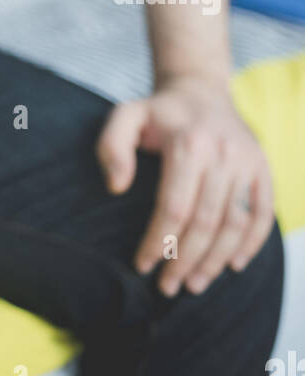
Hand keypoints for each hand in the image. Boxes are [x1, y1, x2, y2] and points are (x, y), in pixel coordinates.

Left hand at [95, 75, 273, 296]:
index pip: (174, 207)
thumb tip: (117, 187)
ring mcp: (247, 161)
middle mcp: (223, 153)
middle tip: (168, 286)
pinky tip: (232, 264)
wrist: (201, 89)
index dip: (158, 241)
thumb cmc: (158, 112)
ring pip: (236, 223)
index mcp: (188, 142)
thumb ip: (112, 146)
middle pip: (206, 222)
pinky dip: (251, 244)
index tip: (143, 265)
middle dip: (185, 260)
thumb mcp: (125, 115)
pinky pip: (263, 214)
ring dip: (216, 260)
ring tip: (194, 283)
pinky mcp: (262, 168)